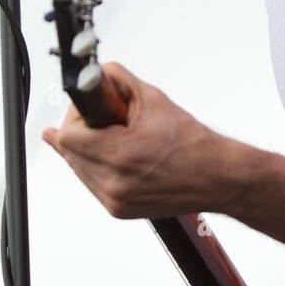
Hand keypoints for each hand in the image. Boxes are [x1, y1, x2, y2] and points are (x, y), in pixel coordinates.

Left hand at [42, 61, 225, 218]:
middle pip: (69, 153)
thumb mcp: (153, 99)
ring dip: (88, 151)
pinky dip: (100, 168)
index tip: (92, 110)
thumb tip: (94, 75)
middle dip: (82, 131)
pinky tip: (120, 158)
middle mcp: (114, 183)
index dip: (76, 117)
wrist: (217, 177)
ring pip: (78, 169)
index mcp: (120, 155)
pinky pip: (93, 184)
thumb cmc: (193, 144)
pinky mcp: (118, 210)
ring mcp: (114, 200)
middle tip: (107, 122)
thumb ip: (117, 80)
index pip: (67, 136)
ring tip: (116, 140)